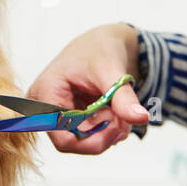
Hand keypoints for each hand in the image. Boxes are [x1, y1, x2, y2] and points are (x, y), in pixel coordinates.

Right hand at [28, 23, 149, 154]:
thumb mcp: (112, 70)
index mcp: (46, 92)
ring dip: (108, 133)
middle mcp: (46, 107)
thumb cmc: (99, 48)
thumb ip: (123, 97)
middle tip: (125, 120)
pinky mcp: (70, 117)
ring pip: (83, 141)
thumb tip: (140, 117)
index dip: (91, 141)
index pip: (61, 137)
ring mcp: (58, 113)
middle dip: (103, 135)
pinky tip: (116, 113)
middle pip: (73, 142)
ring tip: (123, 113)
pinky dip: (106, 129)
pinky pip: (88, 134)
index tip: (117, 126)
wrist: (103, 43)